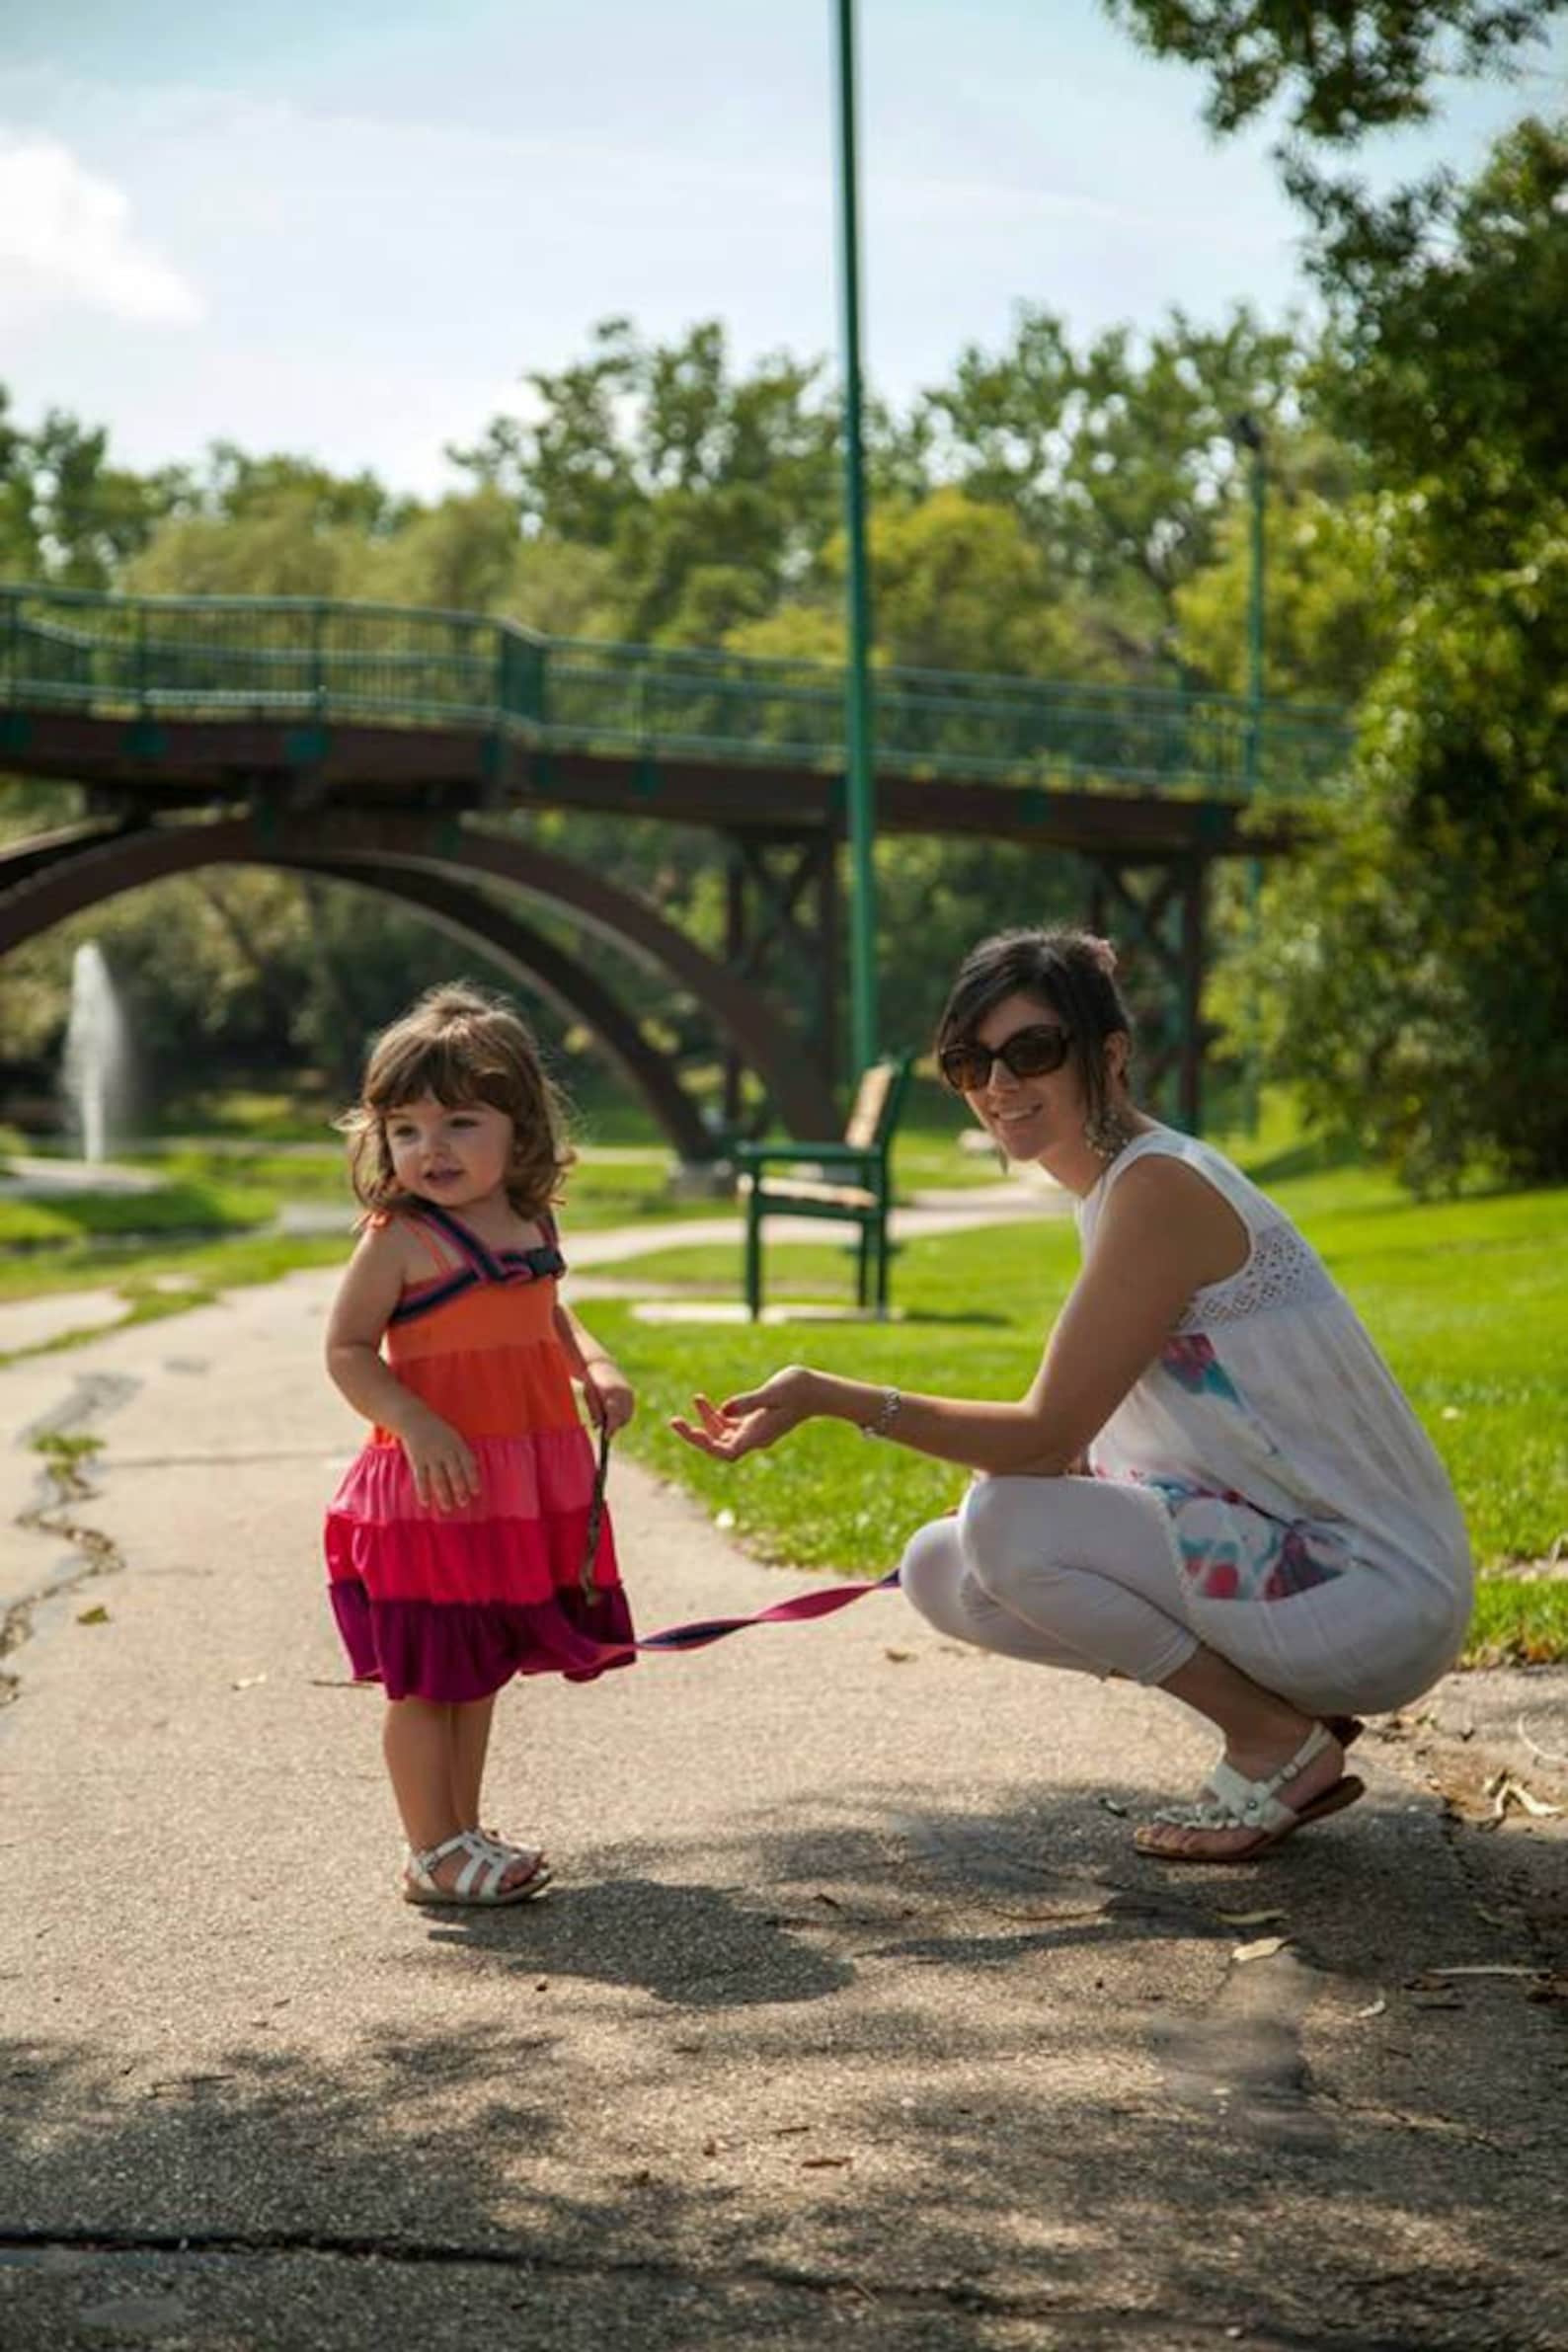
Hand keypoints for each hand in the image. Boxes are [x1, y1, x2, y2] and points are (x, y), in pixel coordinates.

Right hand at [399, 1409, 480, 1512]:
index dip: (473, 1478)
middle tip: (463, 1503)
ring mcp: (431, 1456)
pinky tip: (426, 1503)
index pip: (468, 1463)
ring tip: (448, 1508)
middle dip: (460, 1489)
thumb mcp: (453, 1435)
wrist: (414, 1419)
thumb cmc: (436, 1429)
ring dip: (444, 1495)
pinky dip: (423, 1491)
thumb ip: (460, 1451)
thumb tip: (472, 1470)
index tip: (476, 1492)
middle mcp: (446, 1451)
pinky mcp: (417, 1460)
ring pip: (439, 1479)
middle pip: (455, 1473)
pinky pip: (421, 1478)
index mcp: (457, 1444)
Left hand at [581, 1359, 635, 1433]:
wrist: (600, 1365)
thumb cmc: (590, 1382)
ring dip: (619, 1421)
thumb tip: (599, 1426)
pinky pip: (630, 1409)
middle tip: (606, 1432)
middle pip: (622, 1416)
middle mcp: (621, 1392)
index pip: (613, 1415)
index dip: (610, 1428)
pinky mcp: (630, 1392)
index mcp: (609, 1392)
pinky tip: (616, 1415)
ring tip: (610, 1422)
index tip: (606, 1437)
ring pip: (627, 1414)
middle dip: (614, 1425)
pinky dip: (624, 1415)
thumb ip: (594, 1411)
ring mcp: (628, 1391)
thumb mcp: (588, 1396)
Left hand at [670, 1365, 815, 1463]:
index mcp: (757, 1435)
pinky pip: (730, 1425)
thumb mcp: (772, 1392)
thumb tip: (724, 1409)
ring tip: (696, 1399)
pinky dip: (717, 1415)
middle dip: (696, 1435)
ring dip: (706, 1420)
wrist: (819, 1390)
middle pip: (717, 1446)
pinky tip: (706, 1401)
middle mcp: (754, 1438)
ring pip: (722, 1434)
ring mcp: (755, 1431)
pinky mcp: (757, 1421)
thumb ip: (748, 1402)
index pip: (724, 1452)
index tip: (688, 1430)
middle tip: (673, 1422)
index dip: (703, 1445)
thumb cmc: (799, 1389)